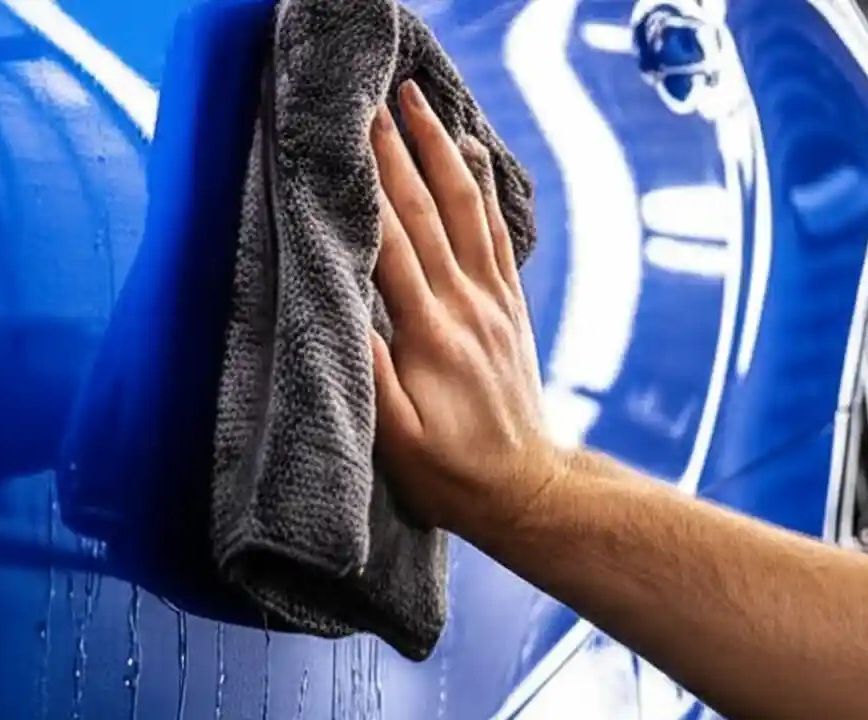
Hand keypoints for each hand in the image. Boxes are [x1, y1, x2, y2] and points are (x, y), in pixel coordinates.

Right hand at [369, 80, 559, 535]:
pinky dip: (482, 185)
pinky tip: (471, 150)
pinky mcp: (508, 305)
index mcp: (428, 335)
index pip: (391, 244)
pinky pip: (495, 231)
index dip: (367, 187)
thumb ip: (369, 376)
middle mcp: (465, 305)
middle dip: (399, 149)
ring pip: (466, 208)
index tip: (347, 138)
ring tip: (419, 101)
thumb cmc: (449, 472)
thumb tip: (340, 310)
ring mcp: (493, 300)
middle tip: (374, 98)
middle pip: (427, 211)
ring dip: (442, 149)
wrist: (526, 487)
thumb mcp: (395, 442)